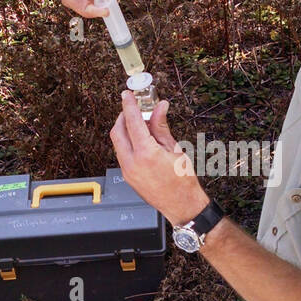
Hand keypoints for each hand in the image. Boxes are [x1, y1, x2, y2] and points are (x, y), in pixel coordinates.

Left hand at [110, 92, 208, 226]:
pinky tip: (140, 141)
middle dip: (123, 117)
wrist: (182, 206)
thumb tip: (159, 108)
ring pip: (118, 143)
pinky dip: (127, 143)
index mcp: (146, 153)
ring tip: (142, 126)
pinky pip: (122, 154)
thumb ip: (161, 127)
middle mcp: (132, 162)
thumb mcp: (174, 149)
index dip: (129, 105)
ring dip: (125, 131)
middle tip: (133, 109)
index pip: (132, 122)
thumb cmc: (183, 180)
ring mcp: (127, 171)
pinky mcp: (127, 177)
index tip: (127, 95)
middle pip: (118, 131)